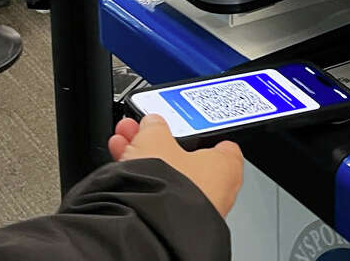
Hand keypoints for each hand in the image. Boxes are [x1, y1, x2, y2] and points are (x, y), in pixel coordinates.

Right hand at [108, 115, 242, 216]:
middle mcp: (218, 192)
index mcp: (226, 167)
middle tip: (142, 133)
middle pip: (186, 158)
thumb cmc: (169, 184)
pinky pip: (159, 195)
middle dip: (160, 144)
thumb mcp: (156, 138)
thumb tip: (152, 123)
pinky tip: (122, 171)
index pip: (221, 145)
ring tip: (123, 146)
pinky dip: (143, 183)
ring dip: (146, 161)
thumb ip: (156, 127)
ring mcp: (196, 210)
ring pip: (169, 176)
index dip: (198, 132)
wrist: (149, 225)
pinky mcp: (175, 223)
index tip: (181, 125)